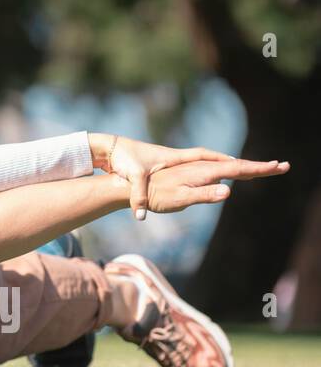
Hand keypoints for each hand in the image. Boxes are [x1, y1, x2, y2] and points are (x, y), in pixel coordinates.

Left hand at [92, 134, 234, 219]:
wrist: (110, 150)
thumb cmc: (123, 161)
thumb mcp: (133, 179)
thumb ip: (139, 196)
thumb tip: (140, 216)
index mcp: (175, 158)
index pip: (208, 158)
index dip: (228, 162)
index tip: (247, 165)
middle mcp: (177, 157)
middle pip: (213, 159)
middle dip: (234, 164)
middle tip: (255, 168)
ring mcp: (172, 161)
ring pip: (205, 163)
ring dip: (223, 167)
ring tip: (241, 172)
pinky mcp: (166, 166)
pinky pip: (195, 168)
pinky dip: (208, 170)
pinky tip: (211, 176)